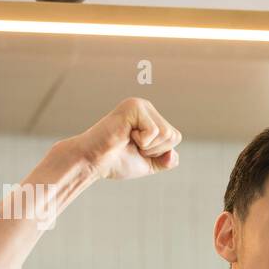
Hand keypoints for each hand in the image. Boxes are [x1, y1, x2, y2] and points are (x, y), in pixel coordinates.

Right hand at [64, 97, 182, 180]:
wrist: (94, 162)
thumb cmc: (117, 162)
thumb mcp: (149, 163)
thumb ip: (166, 160)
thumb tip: (173, 154)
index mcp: (151, 118)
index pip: (175, 138)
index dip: (159, 152)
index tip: (138, 150)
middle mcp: (146, 107)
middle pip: (173, 136)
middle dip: (155, 150)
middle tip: (132, 146)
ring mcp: (140, 105)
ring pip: (166, 134)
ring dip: (148, 146)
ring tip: (128, 141)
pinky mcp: (133, 107)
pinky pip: (154, 132)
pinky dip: (141, 142)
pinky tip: (125, 136)